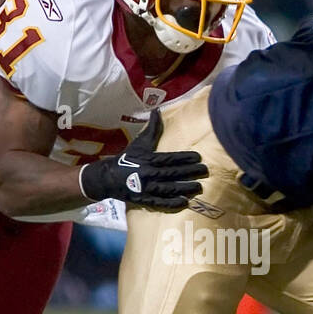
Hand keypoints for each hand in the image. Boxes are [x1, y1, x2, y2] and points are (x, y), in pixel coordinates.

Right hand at [79, 113, 207, 211]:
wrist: (108, 177)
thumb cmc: (127, 158)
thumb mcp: (139, 143)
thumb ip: (152, 128)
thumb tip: (157, 110)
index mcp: (148, 159)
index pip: (169, 158)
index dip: (184, 158)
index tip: (198, 157)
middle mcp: (148, 173)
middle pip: (172, 173)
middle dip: (190, 172)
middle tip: (204, 171)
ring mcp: (146, 188)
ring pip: (168, 189)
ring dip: (184, 188)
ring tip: (198, 187)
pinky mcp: (144, 200)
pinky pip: (159, 203)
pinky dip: (172, 203)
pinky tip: (184, 202)